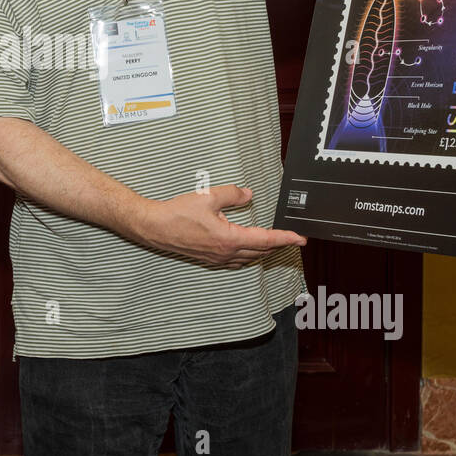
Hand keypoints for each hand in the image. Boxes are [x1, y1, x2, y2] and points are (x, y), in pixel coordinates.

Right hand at [135, 184, 306, 269]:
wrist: (155, 227)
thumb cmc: (177, 213)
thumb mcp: (208, 196)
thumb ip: (232, 194)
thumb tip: (248, 194)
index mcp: (230, 238)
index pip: (266, 239)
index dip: (286, 238)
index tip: (300, 239)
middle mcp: (226, 252)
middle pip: (261, 251)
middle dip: (278, 245)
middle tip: (292, 239)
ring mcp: (217, 258)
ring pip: (249, 258)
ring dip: (264, 252)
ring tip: (274, 243)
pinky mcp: (209, 259)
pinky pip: (236, 261)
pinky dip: (248, 255)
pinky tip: (247, 250)